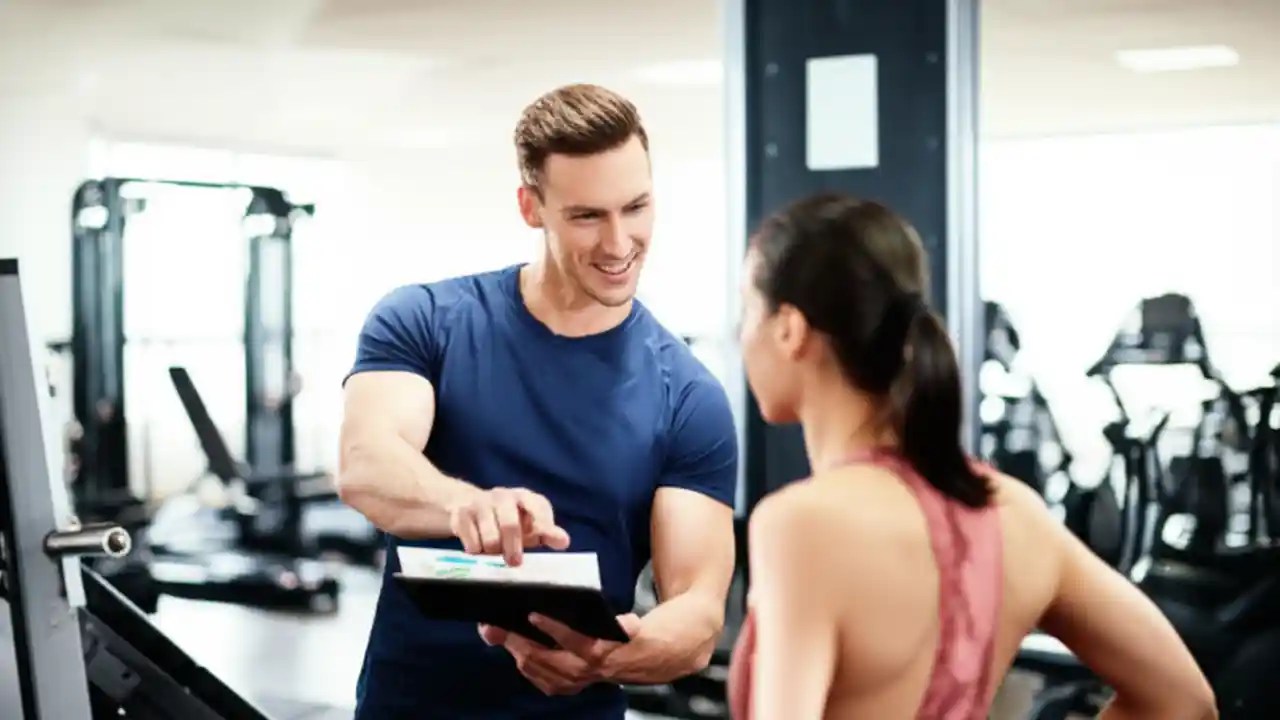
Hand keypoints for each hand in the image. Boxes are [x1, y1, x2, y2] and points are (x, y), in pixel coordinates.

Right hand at [448, 487, 570, 565]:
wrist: (468, 505)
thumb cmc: (509, 520)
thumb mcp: (529, 525)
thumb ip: (548, 533)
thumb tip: (564, 541)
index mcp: (524, 497)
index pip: (538, 506)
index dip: (544, 524)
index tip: (544, 539)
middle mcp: (503, 496)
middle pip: (510, 525)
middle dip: (513, 548)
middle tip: (515, 562)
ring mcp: (480, 503)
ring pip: (489, 539)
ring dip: (493, 551)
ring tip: (495, 551)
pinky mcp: (461, 514)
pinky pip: (471, 543)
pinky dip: (477, 551)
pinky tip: (479, 547)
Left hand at [478, 613, 642, 695]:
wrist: (630, 663)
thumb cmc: (624, 637)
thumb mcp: (630, 627)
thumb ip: (628, 625)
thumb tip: (627, 624)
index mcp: (597, 654)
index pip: (571, 642)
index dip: (551, 628)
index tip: (533, 614)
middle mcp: (579, 672)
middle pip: (540, 657)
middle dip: (515, 640)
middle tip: (495, 624)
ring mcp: (567, 682)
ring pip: (532, 667)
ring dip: (512, 649)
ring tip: (495, 631)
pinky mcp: (560, 686)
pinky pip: (533, 674)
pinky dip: (520, 658)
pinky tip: (510, 645)